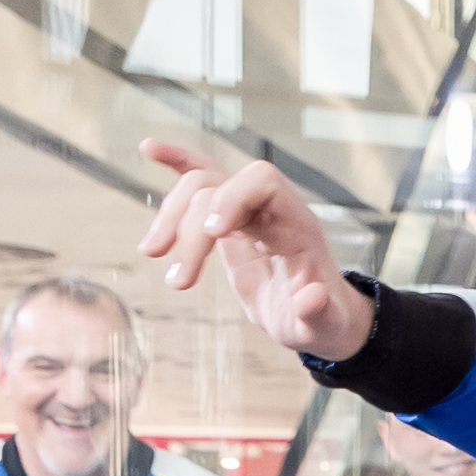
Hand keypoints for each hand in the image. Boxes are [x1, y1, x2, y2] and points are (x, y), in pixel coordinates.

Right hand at [141, 138, 372, 360]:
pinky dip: (176, 163)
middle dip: (190, 227)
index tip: (212, 233)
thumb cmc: (323, 320)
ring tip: (153, 253)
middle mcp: (271, 210)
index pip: (264, 183)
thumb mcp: (325, 326)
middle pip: (218, 188)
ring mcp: (246, 213)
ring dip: (169, 217)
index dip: (233, 197)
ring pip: (198, 187)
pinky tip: (151, 149)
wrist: (316, 319)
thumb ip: (319, 314)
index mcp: (298, 225)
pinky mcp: (226, 222)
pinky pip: (202, 181)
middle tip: (178, 280)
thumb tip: (310, 298)